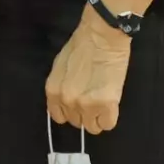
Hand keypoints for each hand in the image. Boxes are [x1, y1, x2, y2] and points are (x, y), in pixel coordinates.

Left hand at [46, 5, 132, 134]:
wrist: (101, 36)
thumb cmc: (81, 46)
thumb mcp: (60, 67)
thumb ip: (60, 87)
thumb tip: (65, 102)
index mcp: (53, 90)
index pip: (59, 117)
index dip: (69, 111)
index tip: (78, 104)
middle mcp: (67, 100)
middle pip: (76, 122)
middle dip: (84, 113)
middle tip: (92, 96)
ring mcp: (86, 104)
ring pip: (92, 127)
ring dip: (97, 116)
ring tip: (102, 100)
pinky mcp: (106, 105)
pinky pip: (107, 124)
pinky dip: (109, 117)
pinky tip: (111, 103)